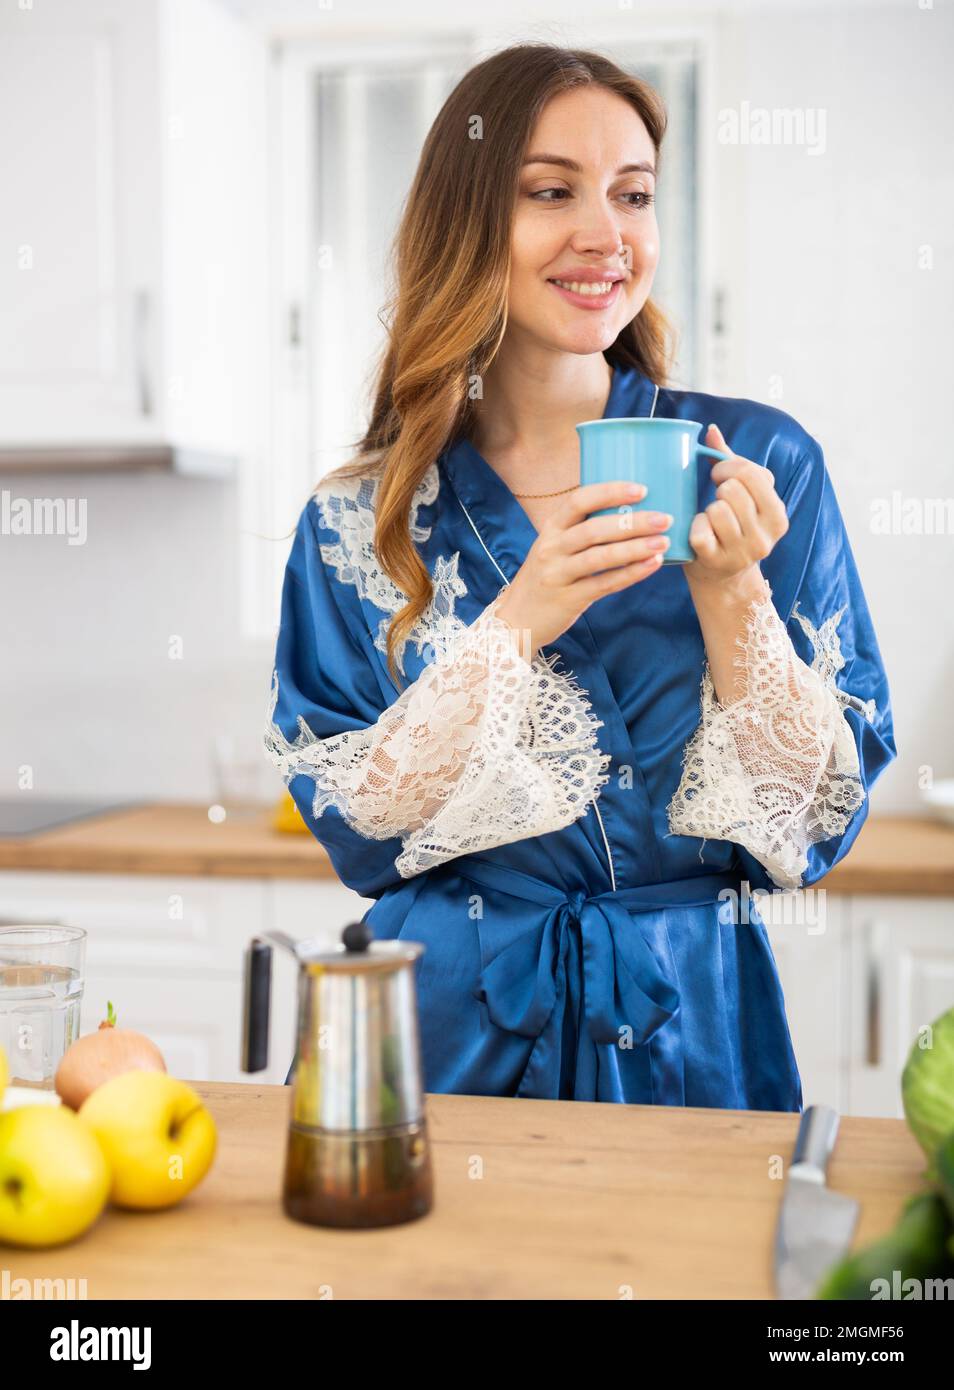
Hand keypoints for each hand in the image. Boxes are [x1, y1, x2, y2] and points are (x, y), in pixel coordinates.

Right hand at [495, 480, 671, 657]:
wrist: (516, 620)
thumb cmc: (546, 578)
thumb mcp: (554, 548)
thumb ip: (581, 531)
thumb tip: (630, 513)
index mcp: (550, 528)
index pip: (579, 500)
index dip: (610, 492)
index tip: (642, 490)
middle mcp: (551, 548)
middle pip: (594, 529)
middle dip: (632, 522)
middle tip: (665, 518)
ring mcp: (557, 574)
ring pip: (600, 557)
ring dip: (635, 548)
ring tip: (663, 542)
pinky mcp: (568, 599)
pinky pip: (604, 584)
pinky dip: (630, 573)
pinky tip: (652, 565)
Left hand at [684, 424, 788, 592]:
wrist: (721, 576)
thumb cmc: (731, 525)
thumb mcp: (742, 495)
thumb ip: (728, 460)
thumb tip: (711, 429)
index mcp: (778, 515)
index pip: (752, 474)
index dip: (727, 467)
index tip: (719, 474)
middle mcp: (765, 536)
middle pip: (732, 490)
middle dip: (718, 489)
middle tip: (716, 498)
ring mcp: (742, 553)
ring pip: (717, 510)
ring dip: (707, 510)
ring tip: (711, 519)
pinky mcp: (717, 563)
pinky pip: (700, 533)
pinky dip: (695, 528)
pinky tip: (700, 533)